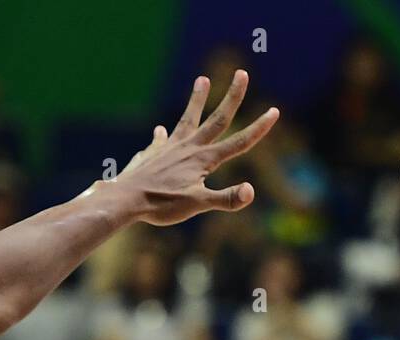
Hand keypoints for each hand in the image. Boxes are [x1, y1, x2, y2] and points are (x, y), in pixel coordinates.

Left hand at [116, 70, 278, 226]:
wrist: (125, 199)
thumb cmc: (162, 204)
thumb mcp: (198, 205)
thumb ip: (226, 199)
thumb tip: (252, 191)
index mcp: (203, 159)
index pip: (238, 143)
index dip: (258, 128)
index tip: (274, 111)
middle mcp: (188, 148)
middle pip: (216, 119)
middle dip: (232, 97)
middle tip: (242, 73)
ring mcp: (169, 149)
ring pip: (188, 120)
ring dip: (197, 100)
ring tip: (202, 80)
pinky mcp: (152, 155)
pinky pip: (160, 141)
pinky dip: (162, 136)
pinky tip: (160, 131)